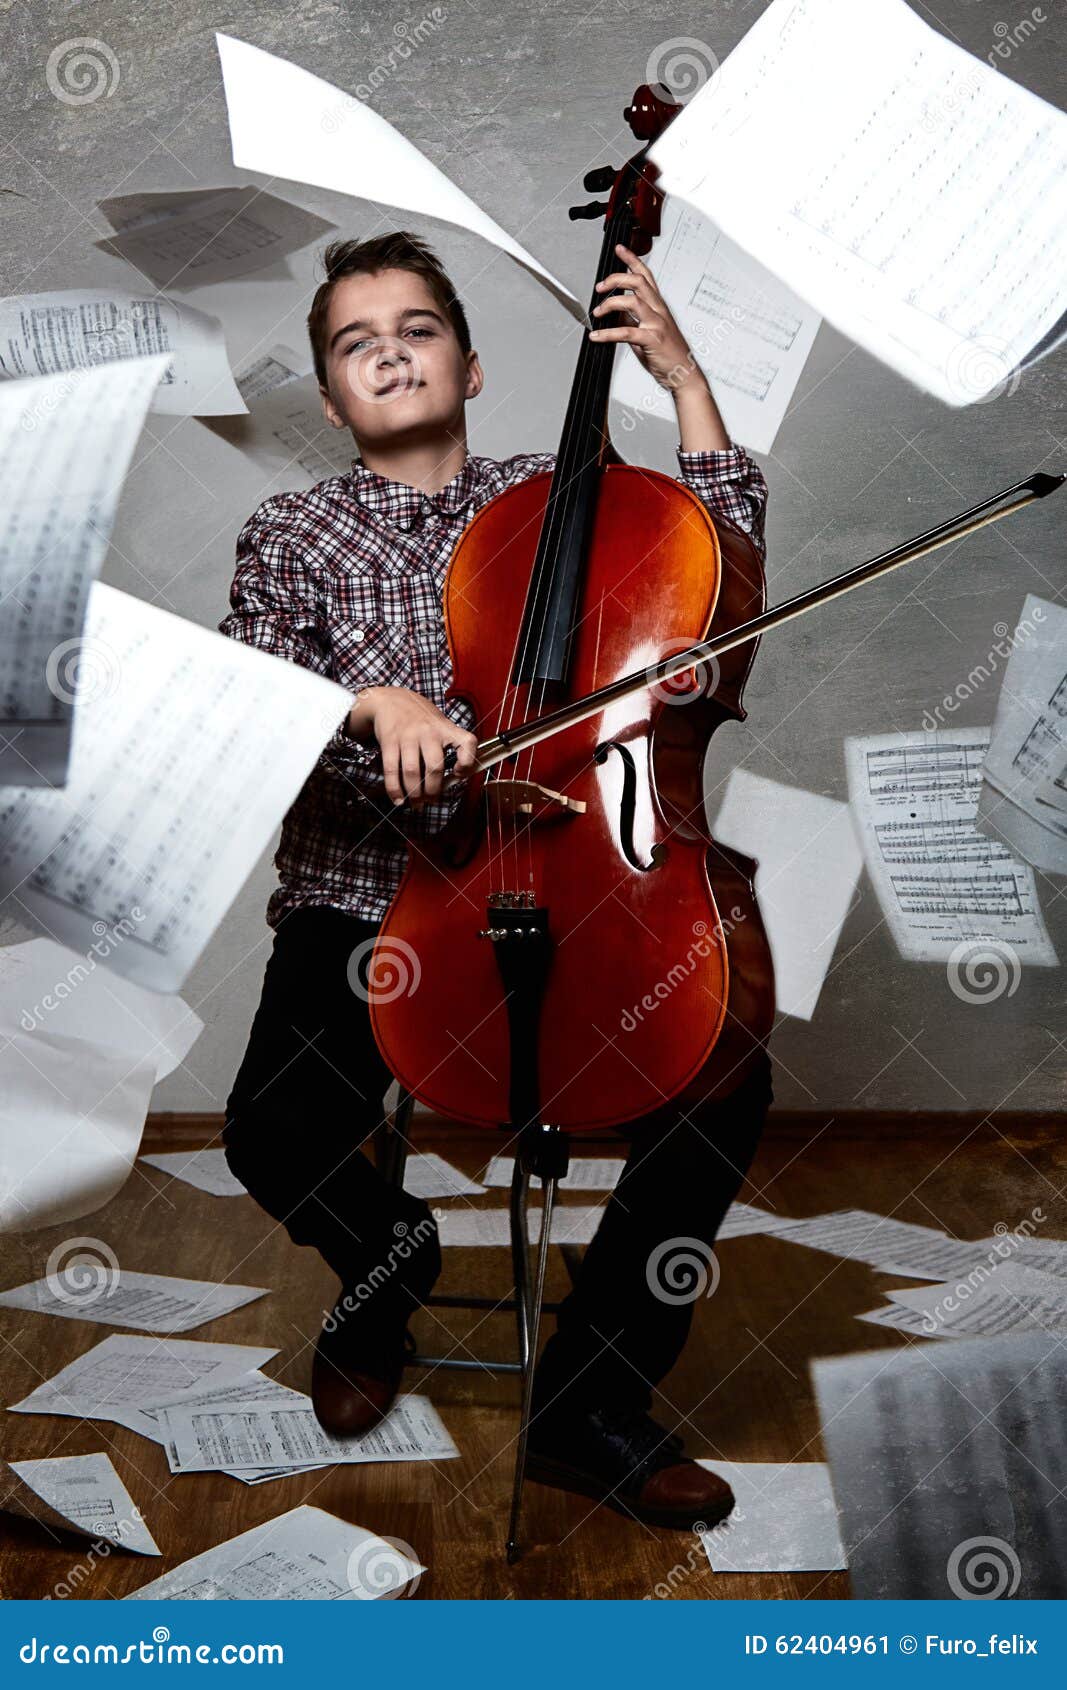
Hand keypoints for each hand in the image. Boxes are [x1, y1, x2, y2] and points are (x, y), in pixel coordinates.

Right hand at [359, 686, 478, 806]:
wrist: (391, 699)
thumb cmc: (421, 717)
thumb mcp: (441, 724)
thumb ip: (451, 746)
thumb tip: (456, 777)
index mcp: (446, 728)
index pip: (467, 742)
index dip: (468, 762)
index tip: (459, 773)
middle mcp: (429, 731)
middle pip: (435, 767)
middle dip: (434, 790)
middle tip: (431, 800)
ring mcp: (408, 736)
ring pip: (412, 772)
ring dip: (414, 793)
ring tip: (416, 803)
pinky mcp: (389, 741)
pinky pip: (391, 770)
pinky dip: (395, 789)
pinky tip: (399, 799)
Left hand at [589, 242, 706, 396]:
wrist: (684, 374)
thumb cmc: (667, 354)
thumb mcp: (648, 332)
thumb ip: (633, 320)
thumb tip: (616, 313)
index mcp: (658, 306)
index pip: (645, 275)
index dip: (632, 260)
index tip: (620, 249)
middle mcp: (659, 311)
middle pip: (637, 282)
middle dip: (615, 279)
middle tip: (600, 287)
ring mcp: (656, 324)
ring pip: (632, 301)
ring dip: (610, 304)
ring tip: (598, 312)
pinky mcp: (652, 340)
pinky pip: (626, 332)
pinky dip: (607, 333)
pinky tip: (597, 336)